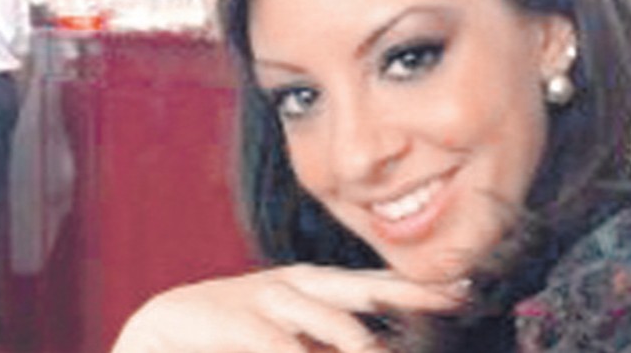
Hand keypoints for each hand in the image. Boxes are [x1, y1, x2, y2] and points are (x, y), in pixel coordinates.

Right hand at [110, 264, 466, 352]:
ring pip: (334, 322)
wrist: (162, 330)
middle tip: (454, 305)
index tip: (467, 294)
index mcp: (317, 288)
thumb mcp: (293, 336)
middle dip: (415, 298)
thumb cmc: (239, 337)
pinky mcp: (238, 317)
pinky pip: (283, 343)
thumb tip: (385, 347)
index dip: (423, 291)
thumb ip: (337, 340)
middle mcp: (300, 285)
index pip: (380, 286)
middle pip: (369, 290)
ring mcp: (269, 296)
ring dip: (365, 345)